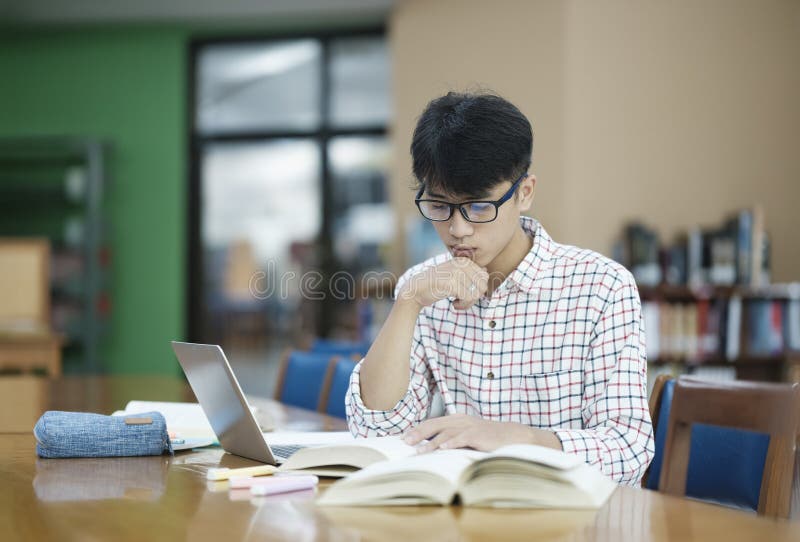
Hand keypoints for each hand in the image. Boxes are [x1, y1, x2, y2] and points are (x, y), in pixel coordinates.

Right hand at [397, 258, 488, 309]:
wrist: (415, 290)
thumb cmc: (435, 284)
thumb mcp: (453, 274)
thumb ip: (469, 272)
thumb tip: (486, 271)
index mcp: (463, 260)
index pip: (484, 276)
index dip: (477, 289)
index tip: (465, 293)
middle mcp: (461, 264)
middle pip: (483, 284)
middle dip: (475, 296)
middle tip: (462, 300)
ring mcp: (456, 273)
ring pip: (477, 293)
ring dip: (468, 303)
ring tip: (457, 303)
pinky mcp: (451, 284)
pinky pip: (469, 298)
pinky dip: (463, 305)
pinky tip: (453, 305)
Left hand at [403, 414, 561, 452]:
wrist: (513, 435)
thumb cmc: (488, 437)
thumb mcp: (468, 435)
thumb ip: (452, 438)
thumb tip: (432, 447)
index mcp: (456, 419)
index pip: (433, 423)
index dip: (418, 429)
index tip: (404, 437)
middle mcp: (461, 420)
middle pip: (435, 425)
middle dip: (418, 433)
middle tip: (405, 441)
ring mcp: (470, 426)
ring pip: (446, 433)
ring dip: (431, 443)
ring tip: (419, 451)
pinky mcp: (479, 434)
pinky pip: (462, 438)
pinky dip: (451, 443)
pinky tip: (442, 449)